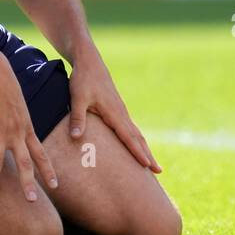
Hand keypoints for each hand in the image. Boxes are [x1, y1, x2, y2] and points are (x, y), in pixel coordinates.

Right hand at [0, 69, 58, 200]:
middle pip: (25, 163)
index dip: (48, 171)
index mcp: (27, 130)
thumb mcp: (22, 111)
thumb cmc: (8, 93)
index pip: (41, 154)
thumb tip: (21, 139)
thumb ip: (22, 127)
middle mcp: (16, 134)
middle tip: (31, 201)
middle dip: (28, 183)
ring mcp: (0, 131)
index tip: (55, 186)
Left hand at [68, 55, 160, 173]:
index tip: (147, 165)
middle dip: (148, 155)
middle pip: (138, 138)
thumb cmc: (83, 80)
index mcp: (114, 113)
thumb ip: (77, 118)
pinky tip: (137, 146)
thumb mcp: (77, 98)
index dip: (137, 152)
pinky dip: (137, 140)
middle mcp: (121, 113)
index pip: (128, 137)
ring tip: (151, 164)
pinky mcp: (118, 109)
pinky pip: (130, 128)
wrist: (89, 62)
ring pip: (136, 134)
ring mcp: (121, 111)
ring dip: (145, 149)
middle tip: (159, 171)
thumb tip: (75, 137)